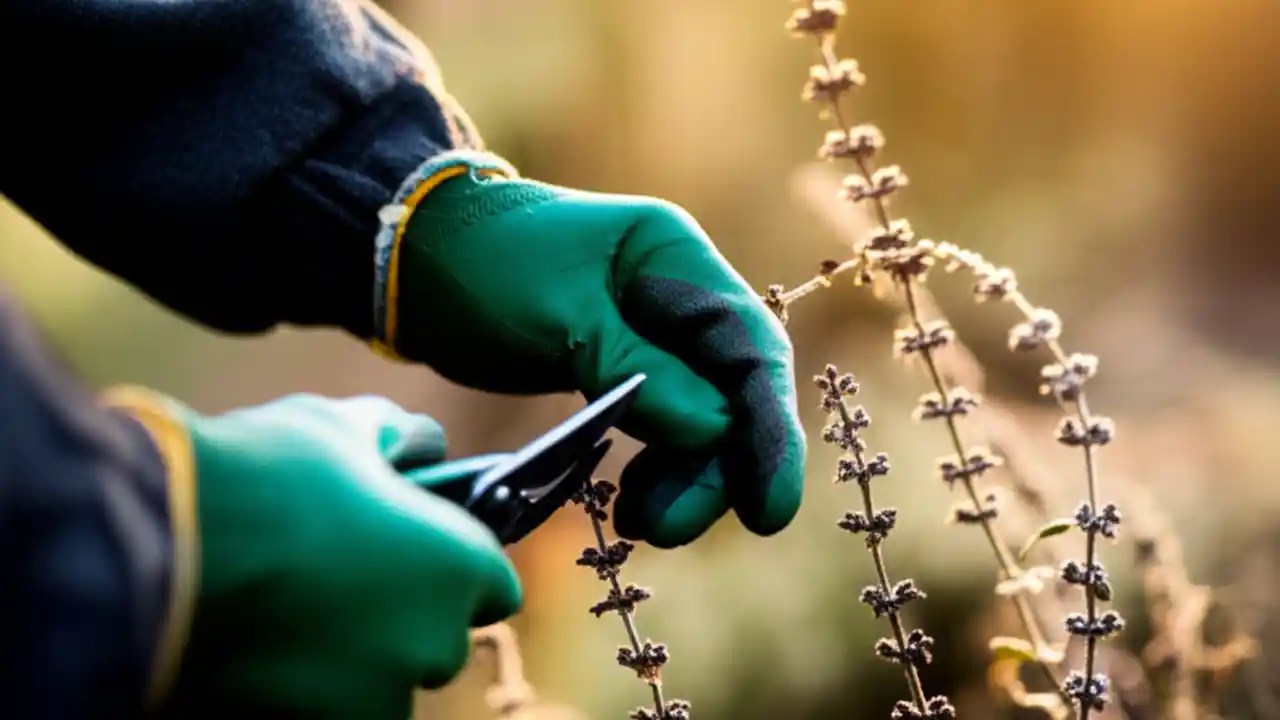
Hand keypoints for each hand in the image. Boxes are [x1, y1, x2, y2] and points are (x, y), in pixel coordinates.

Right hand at [160, 394, 519, 718]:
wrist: (154, 549)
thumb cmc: (263, 478)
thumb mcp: (340, 427)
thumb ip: (401, 439)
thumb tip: (424, 445)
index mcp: (458, 568)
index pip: (492, 587)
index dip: (454, 569)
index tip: (415, 555)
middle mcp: (430, 645)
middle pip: (436, 642)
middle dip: (400, 618)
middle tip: (338, 579)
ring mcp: (371, 700)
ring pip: (379, 686)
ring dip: (352, 661)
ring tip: (290, 613)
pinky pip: (325, 709)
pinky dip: (304, 690)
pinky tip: (262, 644)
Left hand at [377, 152, 804, 547]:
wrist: (418, 258)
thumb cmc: (485, 265)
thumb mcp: (560, 316)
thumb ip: (639, 371)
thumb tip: (718, 432)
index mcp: (674, 259)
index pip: (749, 348)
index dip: (769, 431)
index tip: (768, 509)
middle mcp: (680, 295)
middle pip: (735, 394)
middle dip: (717, 468)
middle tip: (670, 528)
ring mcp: (656, 335)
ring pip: (703, 421)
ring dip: (686, 479)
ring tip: (644, 525)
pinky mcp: (626, 369)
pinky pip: (664, 429)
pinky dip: (658, 470)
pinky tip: (634, 504)